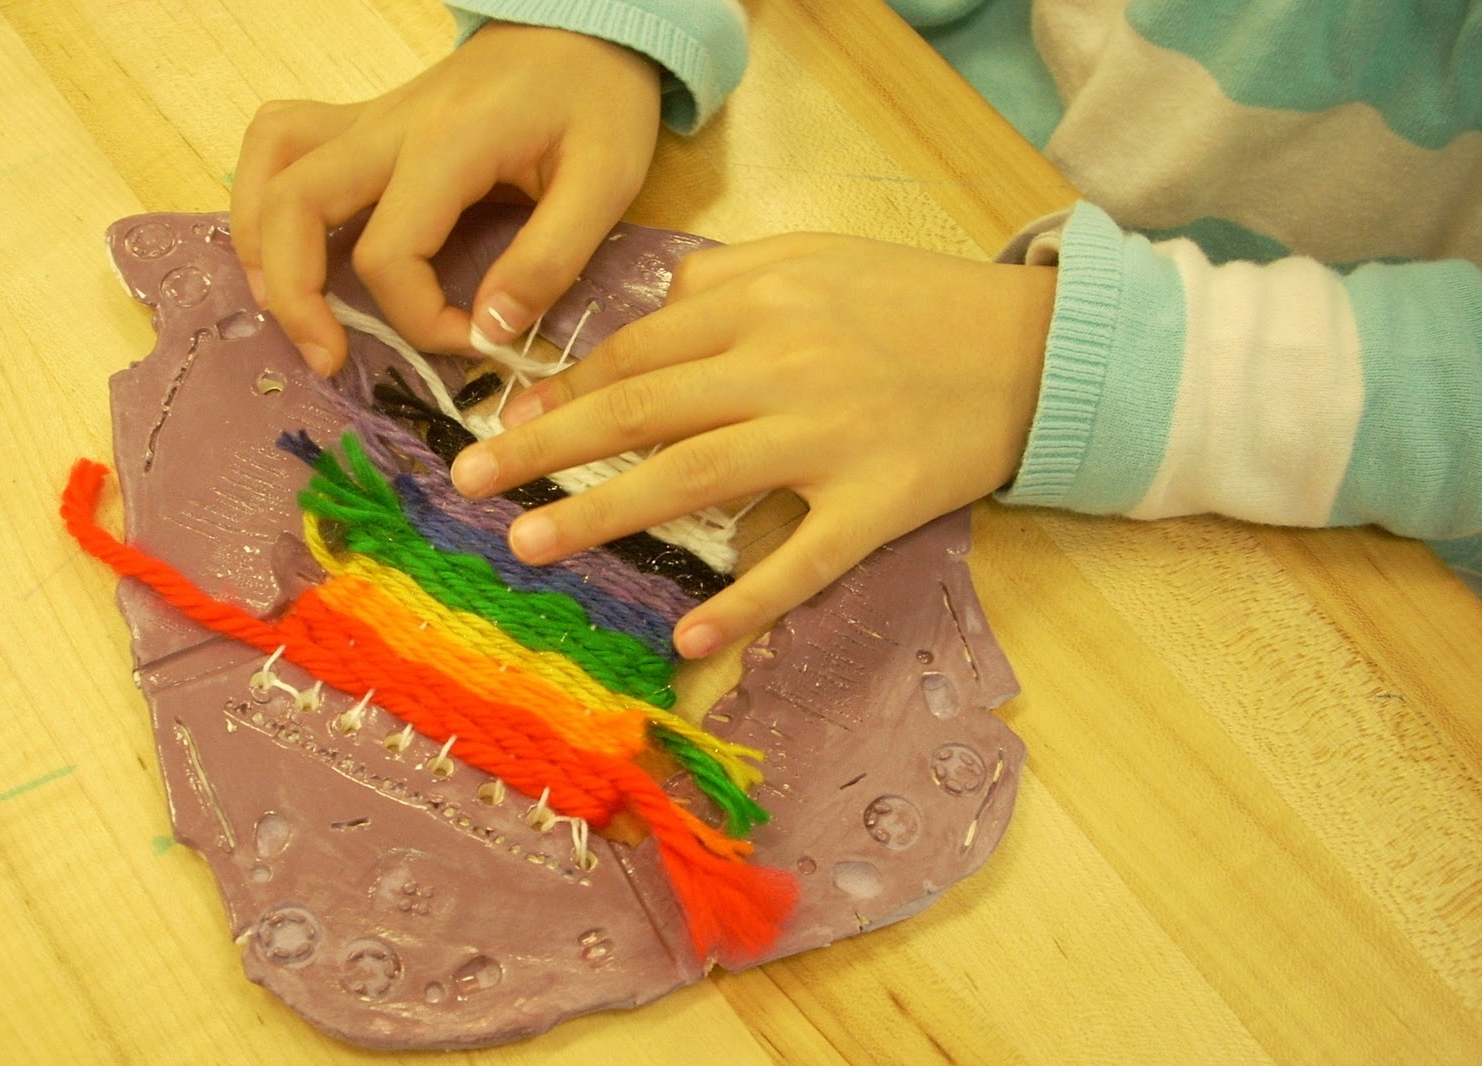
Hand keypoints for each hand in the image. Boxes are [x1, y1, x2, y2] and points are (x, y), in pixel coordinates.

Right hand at [229, 23, 660, 373]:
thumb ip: (551, 260)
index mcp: (447, 145)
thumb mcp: (605, 181)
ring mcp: (368, 119)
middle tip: (329, 359)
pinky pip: (284, 146)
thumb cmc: (598, 100)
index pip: (391, 255)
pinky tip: (289, 247)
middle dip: (296, 297)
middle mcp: (388, 127)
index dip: (421, 320)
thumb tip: (491, 331)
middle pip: (295, 207)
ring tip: (291, 311)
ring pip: (271, 170)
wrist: (582, 30)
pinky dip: (266, 197)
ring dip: (262, 246)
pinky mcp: (365, 122)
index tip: (475, 340)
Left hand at [448, 234, 1055, 656]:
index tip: (502, 423)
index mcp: (761, 303)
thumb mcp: (818, 256)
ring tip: (530, 548)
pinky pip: (801, 560)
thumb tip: (656, 299)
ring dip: (602, 516)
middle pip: (640, 411)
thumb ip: (729, 275)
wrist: (1034, 348)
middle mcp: (781, 366)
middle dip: (543, 450)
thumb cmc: (917, 302)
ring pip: (693, 479)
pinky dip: (746, 602)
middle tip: (469, 485)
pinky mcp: (877, 504)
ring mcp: (828, 438)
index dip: (562, 390)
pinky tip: (689, 638)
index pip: (636, 351)